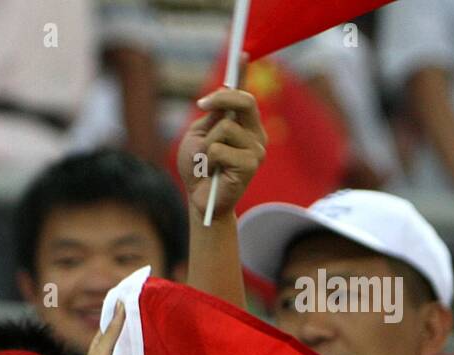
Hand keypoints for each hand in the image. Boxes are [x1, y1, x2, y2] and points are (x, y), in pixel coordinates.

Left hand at [177, 85, 266, 220]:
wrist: (198, 200)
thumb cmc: (197, 170)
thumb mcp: (198, 137)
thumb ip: (211, 118)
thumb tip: (222, 93)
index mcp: (243, 125)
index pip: (245, 95)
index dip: (243, 74)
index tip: (240, 54)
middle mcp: (254, 134)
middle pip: (244, 101)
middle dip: (222, 98)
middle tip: (201, 104)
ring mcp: (255, 149)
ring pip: (225, 128)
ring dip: (206, 145)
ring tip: (206, 162)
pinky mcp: (250, 165)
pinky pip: (220, 149)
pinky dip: (208, 160)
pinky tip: (212, 172)